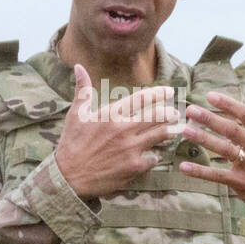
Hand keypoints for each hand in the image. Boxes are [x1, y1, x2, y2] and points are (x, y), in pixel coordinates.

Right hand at [54, 64, 179, 198]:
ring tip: (174, 130)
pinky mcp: (134, 167)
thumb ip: (82, 90)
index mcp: (111, 114)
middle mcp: (124, 129)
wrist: (68, 177)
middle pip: (157, 116)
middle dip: (170, 113)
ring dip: (169, 132)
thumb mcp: (75, 114)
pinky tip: (154, 154)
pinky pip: (153, 158)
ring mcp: (131, 149)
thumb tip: (78, 66)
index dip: (159, 93)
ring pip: (160, 136)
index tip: (170, 91)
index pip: (142, 98)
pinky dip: (155, 155)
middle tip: (176, 113)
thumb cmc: (71, 144)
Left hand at [179, 77, 244, 226]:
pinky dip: (200, 171)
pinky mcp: (241, 183)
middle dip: (211, 120)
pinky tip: (184, 166)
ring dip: (204, 140)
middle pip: (233, 131)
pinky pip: (217, 176)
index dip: (228, 104)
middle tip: (191, 110)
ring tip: (185, 130)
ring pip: (224, 150)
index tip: (209, 95)